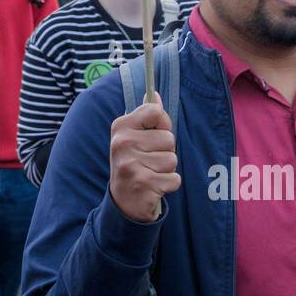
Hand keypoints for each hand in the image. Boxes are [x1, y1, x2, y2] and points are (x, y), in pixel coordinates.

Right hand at [109, 101, 179, 222]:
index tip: (152, 135)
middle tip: (149, 161)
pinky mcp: (143, 184)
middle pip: (168, 138)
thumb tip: (155, 95)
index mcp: (121, 127)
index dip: (161, 124)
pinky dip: (168, 185)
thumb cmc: (133, 163)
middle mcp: (122, 143)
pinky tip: (154, 186)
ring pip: (172, 159)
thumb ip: (146, 117)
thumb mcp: (133, 137)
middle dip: (165, 152)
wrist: (122, 201)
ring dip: (166, 170)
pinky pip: (174, 178)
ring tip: (151, 173)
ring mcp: (131, 164)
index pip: (155, 112)